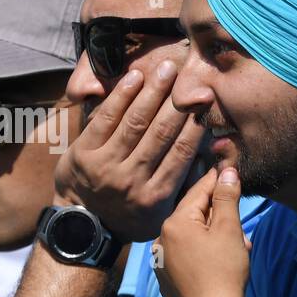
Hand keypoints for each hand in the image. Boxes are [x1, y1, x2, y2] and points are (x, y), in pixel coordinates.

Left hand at [54, 60, 203, 242]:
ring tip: (167, 69)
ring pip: (135, 122)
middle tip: (192, 79)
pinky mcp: (83, 152)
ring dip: (153, 92)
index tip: (205, 105)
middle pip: (160, 134)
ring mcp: (105, 165)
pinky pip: (106, 119)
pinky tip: (136, 77)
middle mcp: (132, 180)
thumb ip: (187, 185)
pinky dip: (122, 96)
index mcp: (156, 196)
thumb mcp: (164, 213)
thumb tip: (213, 157)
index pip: (181, 154)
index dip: (194, 127)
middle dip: (177, 104)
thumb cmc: (131, 218)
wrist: (83, 227)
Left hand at [155, 165, 248, 296]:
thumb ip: (226, 197)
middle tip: (240, 227)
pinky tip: (218, 262)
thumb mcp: (230, 230)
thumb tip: (226, 171)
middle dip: (219, 216)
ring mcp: (161, 260)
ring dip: (214, 236)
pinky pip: (185, 255)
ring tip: (236, 248)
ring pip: (191, 236)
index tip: (227, 167)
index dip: (216, 180)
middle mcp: (161, 238)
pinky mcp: (166, 278)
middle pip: (194, 214)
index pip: (198, 191)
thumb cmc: (224, 272)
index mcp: (174, 222)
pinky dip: (202, 253)